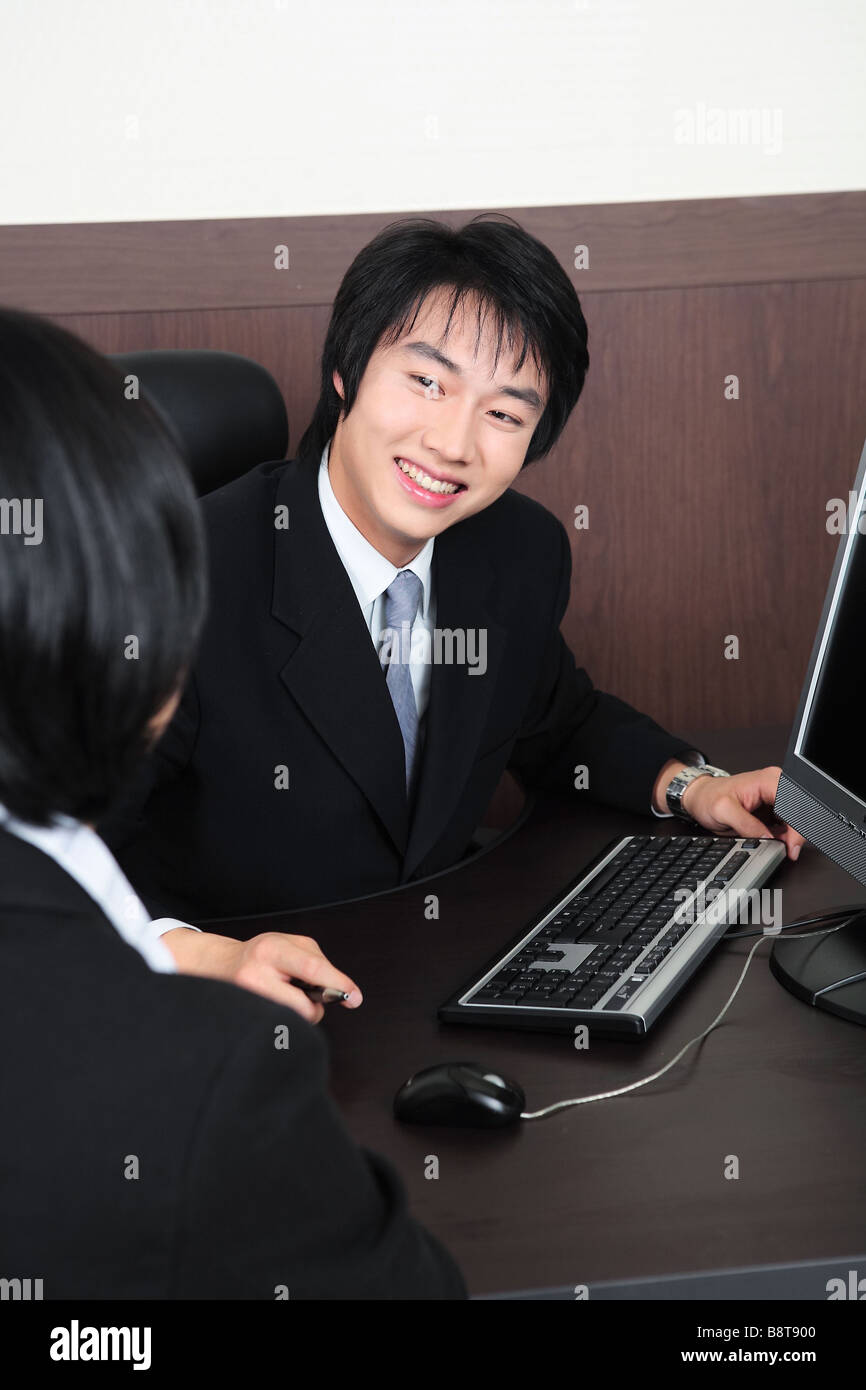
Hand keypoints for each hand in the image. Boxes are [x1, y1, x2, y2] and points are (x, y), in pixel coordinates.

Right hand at [160, 928, 362, 1022]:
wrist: (221, 965)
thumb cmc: (263, 954)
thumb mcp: (290, 944)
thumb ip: (317, 963)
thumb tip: (341, 991)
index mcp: (271, 950)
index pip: (312, 968)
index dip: (338, 983)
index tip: (355, 997)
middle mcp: (255, 975)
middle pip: (303, 1006)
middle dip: (315, 1006)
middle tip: (308, 995)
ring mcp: (247, 999)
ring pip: (293, 1021)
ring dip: (301, 1014)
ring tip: (287, 997)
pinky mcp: (245, 1018)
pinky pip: (281, 1028)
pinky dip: (288, 1019)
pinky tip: (277, 1005)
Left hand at [680, 765, 805, 860]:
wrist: (701, 797)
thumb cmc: (709, 797)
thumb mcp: (723, 811)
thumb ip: (746, 825)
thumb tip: (766, 839)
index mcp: (768, 781)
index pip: (795, 803)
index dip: (797, 827)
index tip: (791, 845)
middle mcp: (775, 786)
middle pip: (800, 812)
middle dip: (796, 833)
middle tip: (787, 849)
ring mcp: (776, 797)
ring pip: (796, 820)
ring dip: (790, 836)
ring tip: (777, 844)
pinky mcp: (774, 809)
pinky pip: (788, 825)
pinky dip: (784, 836)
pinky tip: (773, 839)